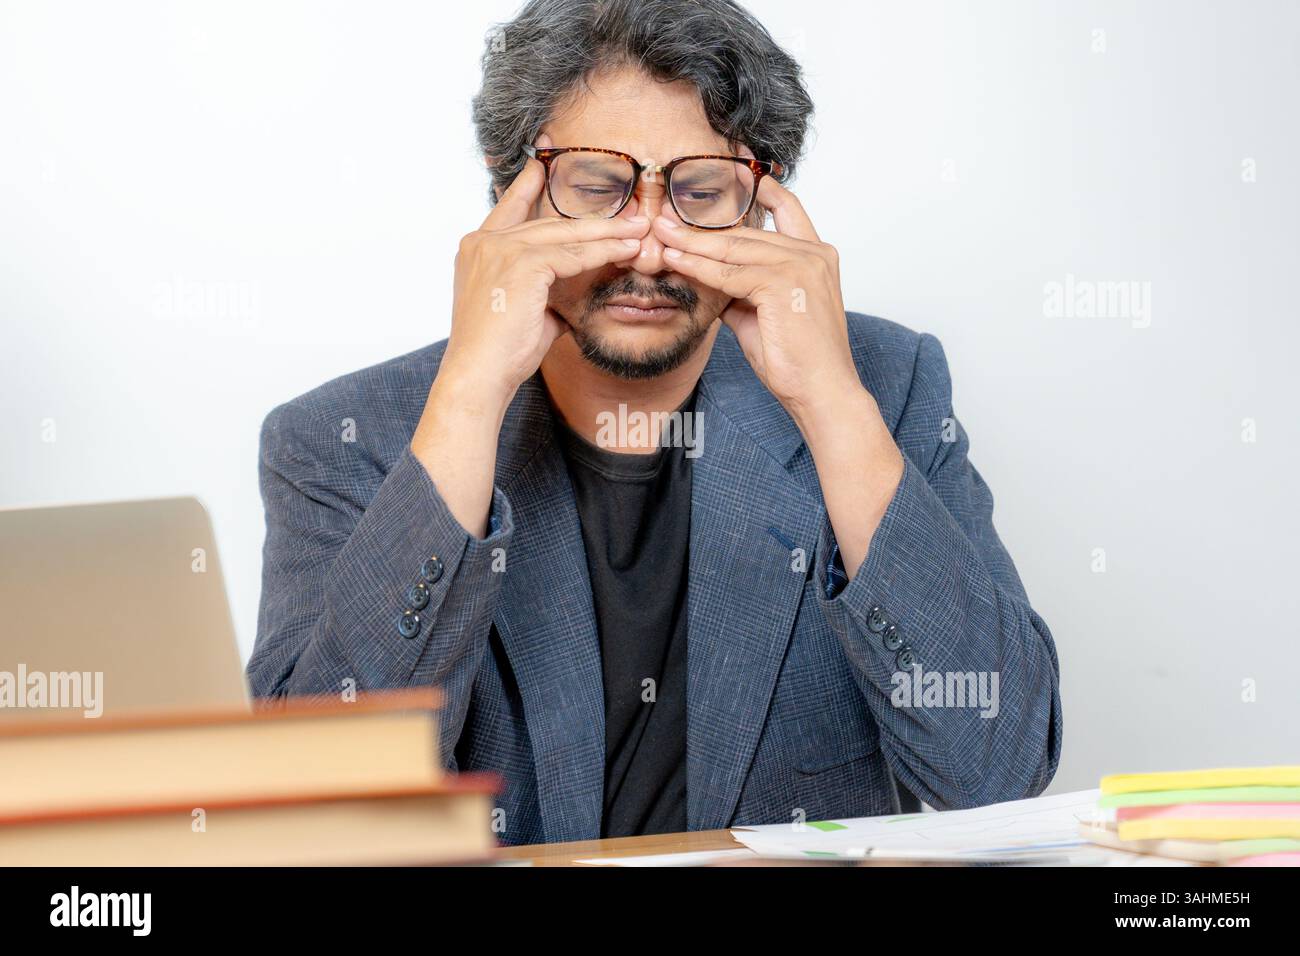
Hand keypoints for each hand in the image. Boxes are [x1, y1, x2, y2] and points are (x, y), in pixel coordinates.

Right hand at [440, 134, 649, 410]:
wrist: (479, 375)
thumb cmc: (499, 352)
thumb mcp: (523, 307)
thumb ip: (545, 285)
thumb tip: (578, 280)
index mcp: (477, 248)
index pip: (510, 207)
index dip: (527, 184)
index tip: (541, 161)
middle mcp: (484, 242)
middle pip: (548, 223)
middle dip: (593, 221)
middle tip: (627, 213)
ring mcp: (500, 250)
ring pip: (564, 235)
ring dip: (607, 235)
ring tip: (639, 232)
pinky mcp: (521, 265)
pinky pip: (571, 255)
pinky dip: (602, 253)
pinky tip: (626, 251)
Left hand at [652, 178, 861, 429]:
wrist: (822, 392)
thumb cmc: (797, 360)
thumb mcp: (763, 315)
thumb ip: (740, 291)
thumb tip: (708, 278)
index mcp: (816, 255)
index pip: (786, 207)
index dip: (759, 187)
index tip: (732, 167)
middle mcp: (813, 253)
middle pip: (747, 231)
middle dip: (702, 226)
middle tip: (666, 218)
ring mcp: (801, 265)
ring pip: (734, 249)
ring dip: (691, 243)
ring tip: (660, 234)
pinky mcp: (783, 282)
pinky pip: (729, 273)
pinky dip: (698, 268)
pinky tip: (674, 261)